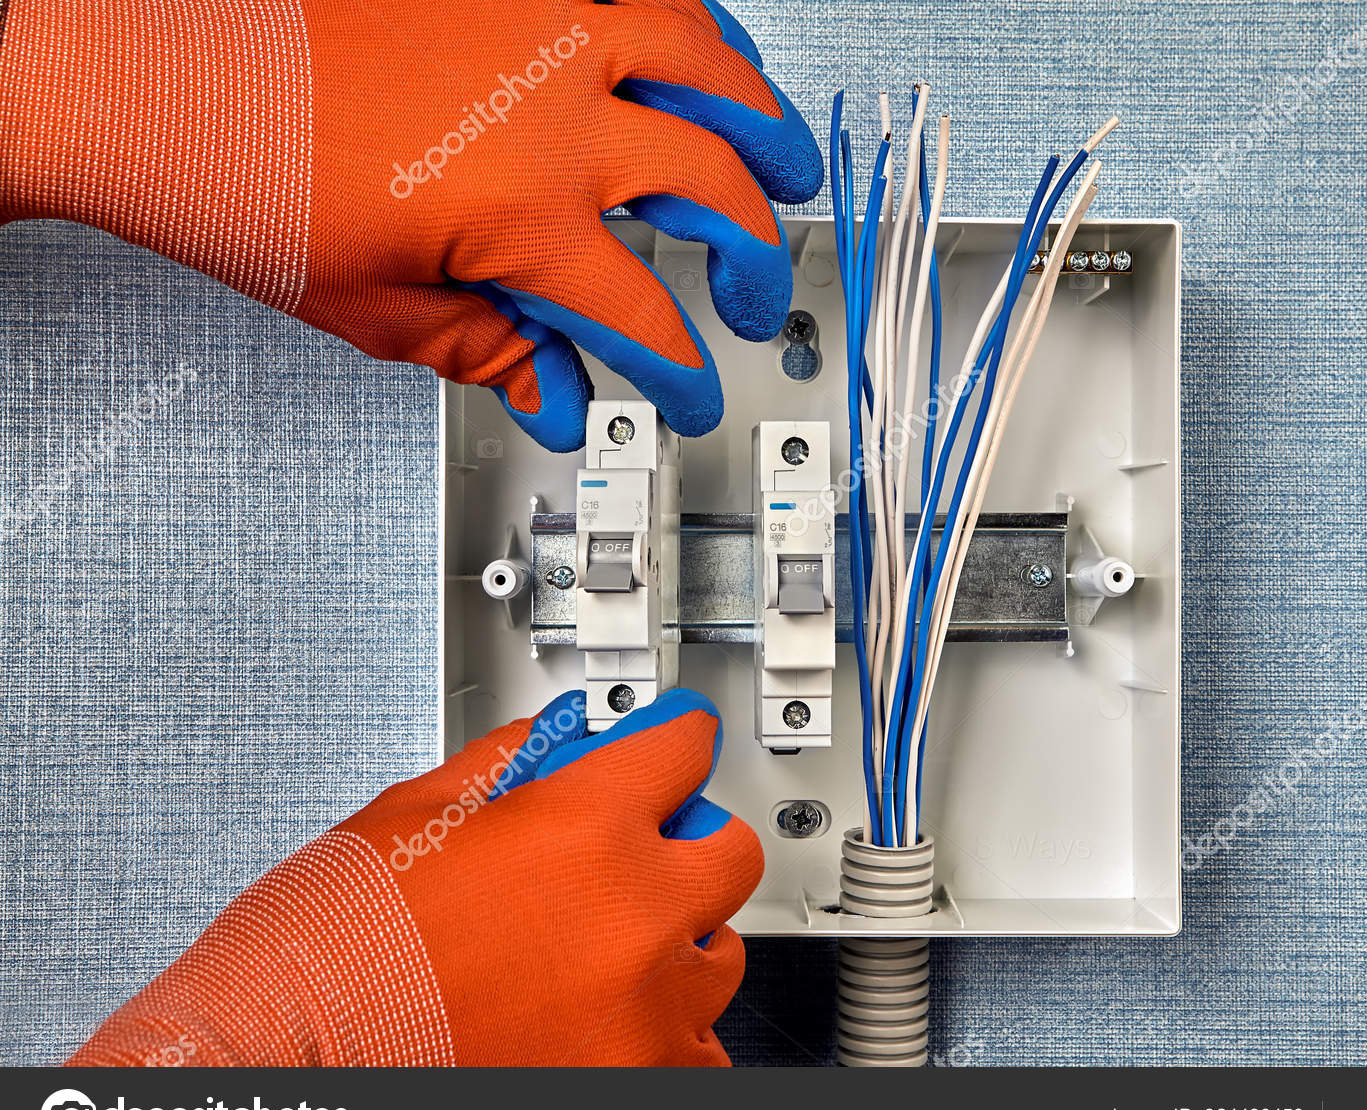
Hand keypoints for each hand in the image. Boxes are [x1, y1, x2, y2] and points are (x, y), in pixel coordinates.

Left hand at [0, 0, 822, 448]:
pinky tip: (704, 55)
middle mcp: (555, 111)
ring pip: (706, 64)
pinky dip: (694, 30)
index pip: (644, 315)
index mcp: (522, 215)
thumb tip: (560, 396)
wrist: (154, 70)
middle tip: (753, 287)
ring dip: (764, 122)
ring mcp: (543, 24)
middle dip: (752, 255)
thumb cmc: (243, 179)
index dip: (680, 373)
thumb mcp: (380, 309)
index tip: (686, 392)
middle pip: (712, 189)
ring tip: (791, 159)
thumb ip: (495, 354)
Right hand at [67, 689, 762, 1066]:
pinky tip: (602, 1015)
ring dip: (675, 940)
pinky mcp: (638, 1083)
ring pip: (718, 955)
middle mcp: (634, 914)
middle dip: (685, 840)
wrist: (283, 1058)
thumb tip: (553, 742)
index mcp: (584, 826)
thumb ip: (507, 766)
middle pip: (729, 849)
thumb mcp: (413, 812)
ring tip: (601, 948)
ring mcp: (645, 1009)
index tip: (674, 745)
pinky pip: (697, 1047)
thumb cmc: (331, 947)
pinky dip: (662, 1029)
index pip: (683, 749)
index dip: (670, 740)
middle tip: (637, 849)